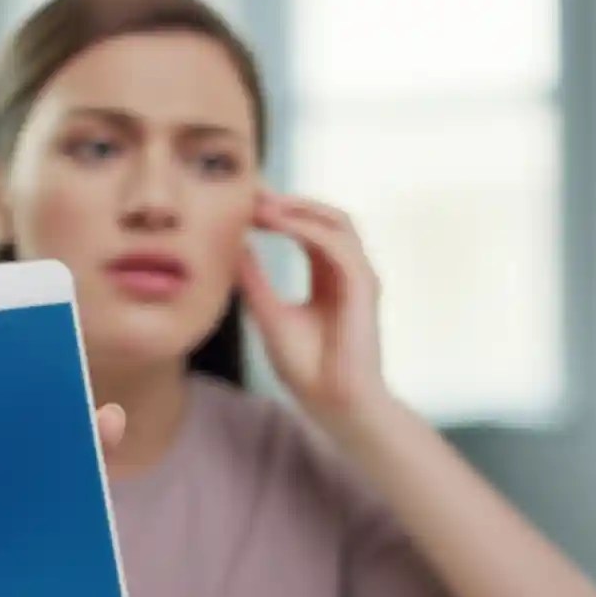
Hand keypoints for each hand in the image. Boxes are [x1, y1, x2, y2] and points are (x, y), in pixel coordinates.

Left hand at [239, 190, 389, 426]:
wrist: (334, 404)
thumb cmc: (307, 370)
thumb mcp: (268, 314)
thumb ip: (254, 280)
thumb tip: (232, 247)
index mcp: (329, 277)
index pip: (307, 229)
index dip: (279, 211)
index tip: (245, 202)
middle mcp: (348, 272)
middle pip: (324, 217)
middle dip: (289, 200)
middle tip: (251, 192)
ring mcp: (360, 277)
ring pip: (336, 221)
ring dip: (298, 208)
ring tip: (261, 205)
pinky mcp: (363, 286)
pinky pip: (336, 244)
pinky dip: (306, 228)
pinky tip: (277, 223)